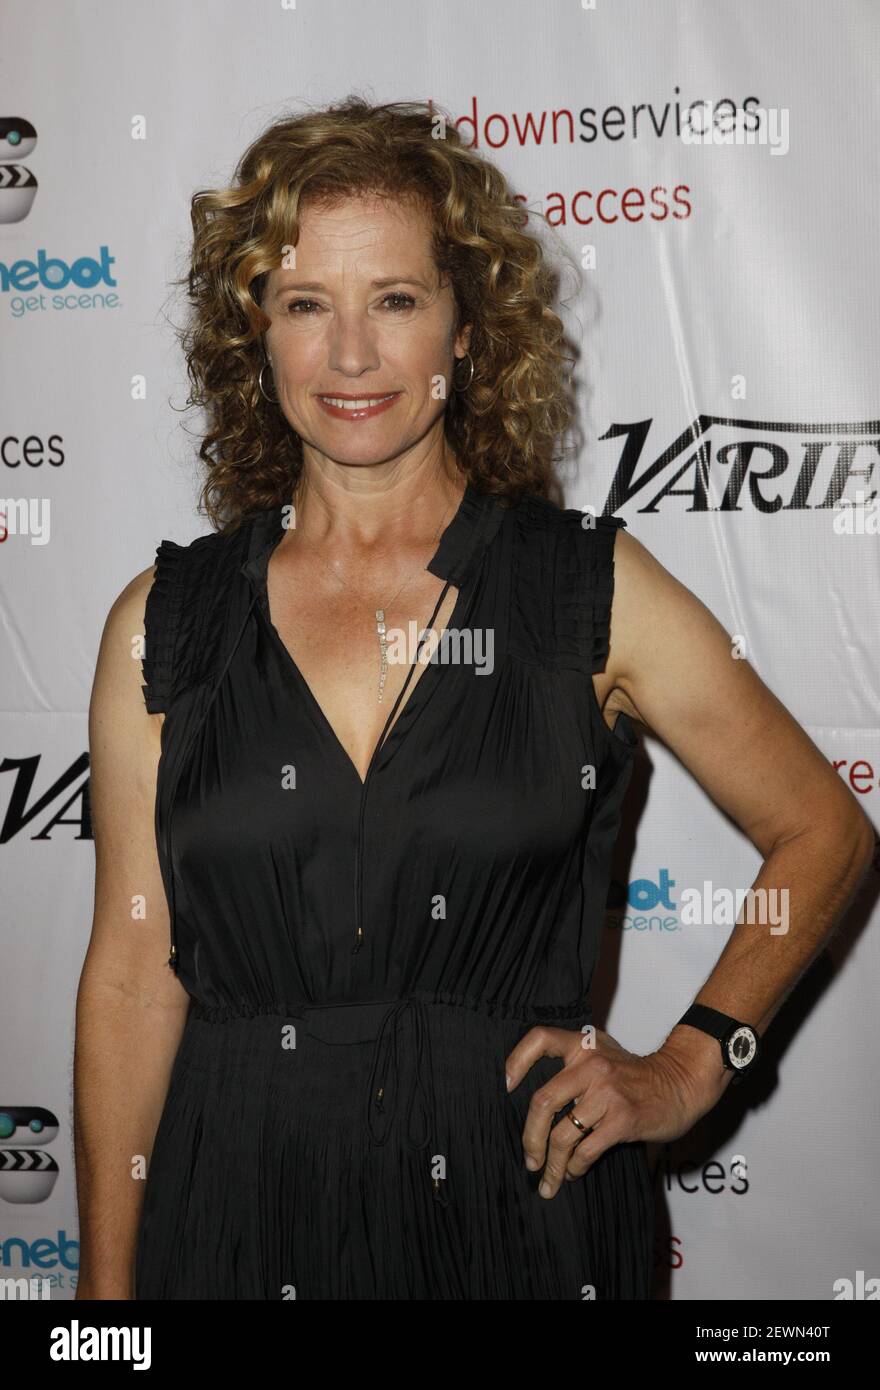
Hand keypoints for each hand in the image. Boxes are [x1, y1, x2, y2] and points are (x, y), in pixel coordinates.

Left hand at [505, 1024, 730, 1198]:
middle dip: (529, 1138)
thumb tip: (535, 1103)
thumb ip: (573, 1065)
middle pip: (542, 1102)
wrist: (681, 1084)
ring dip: (551, 1164)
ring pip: (562, 1135)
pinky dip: (575, 1167)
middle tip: (529, 1159)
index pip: (540, 1039)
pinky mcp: (623, 1119)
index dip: (517, 1061)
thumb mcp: (604, 1053)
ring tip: (548, 1180)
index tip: (506, 1086)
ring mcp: (607, 1092)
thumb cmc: (637, 1075)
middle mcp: (591, 1064)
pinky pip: (586, 1150)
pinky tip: (574, 1173)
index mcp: (583, 1045)